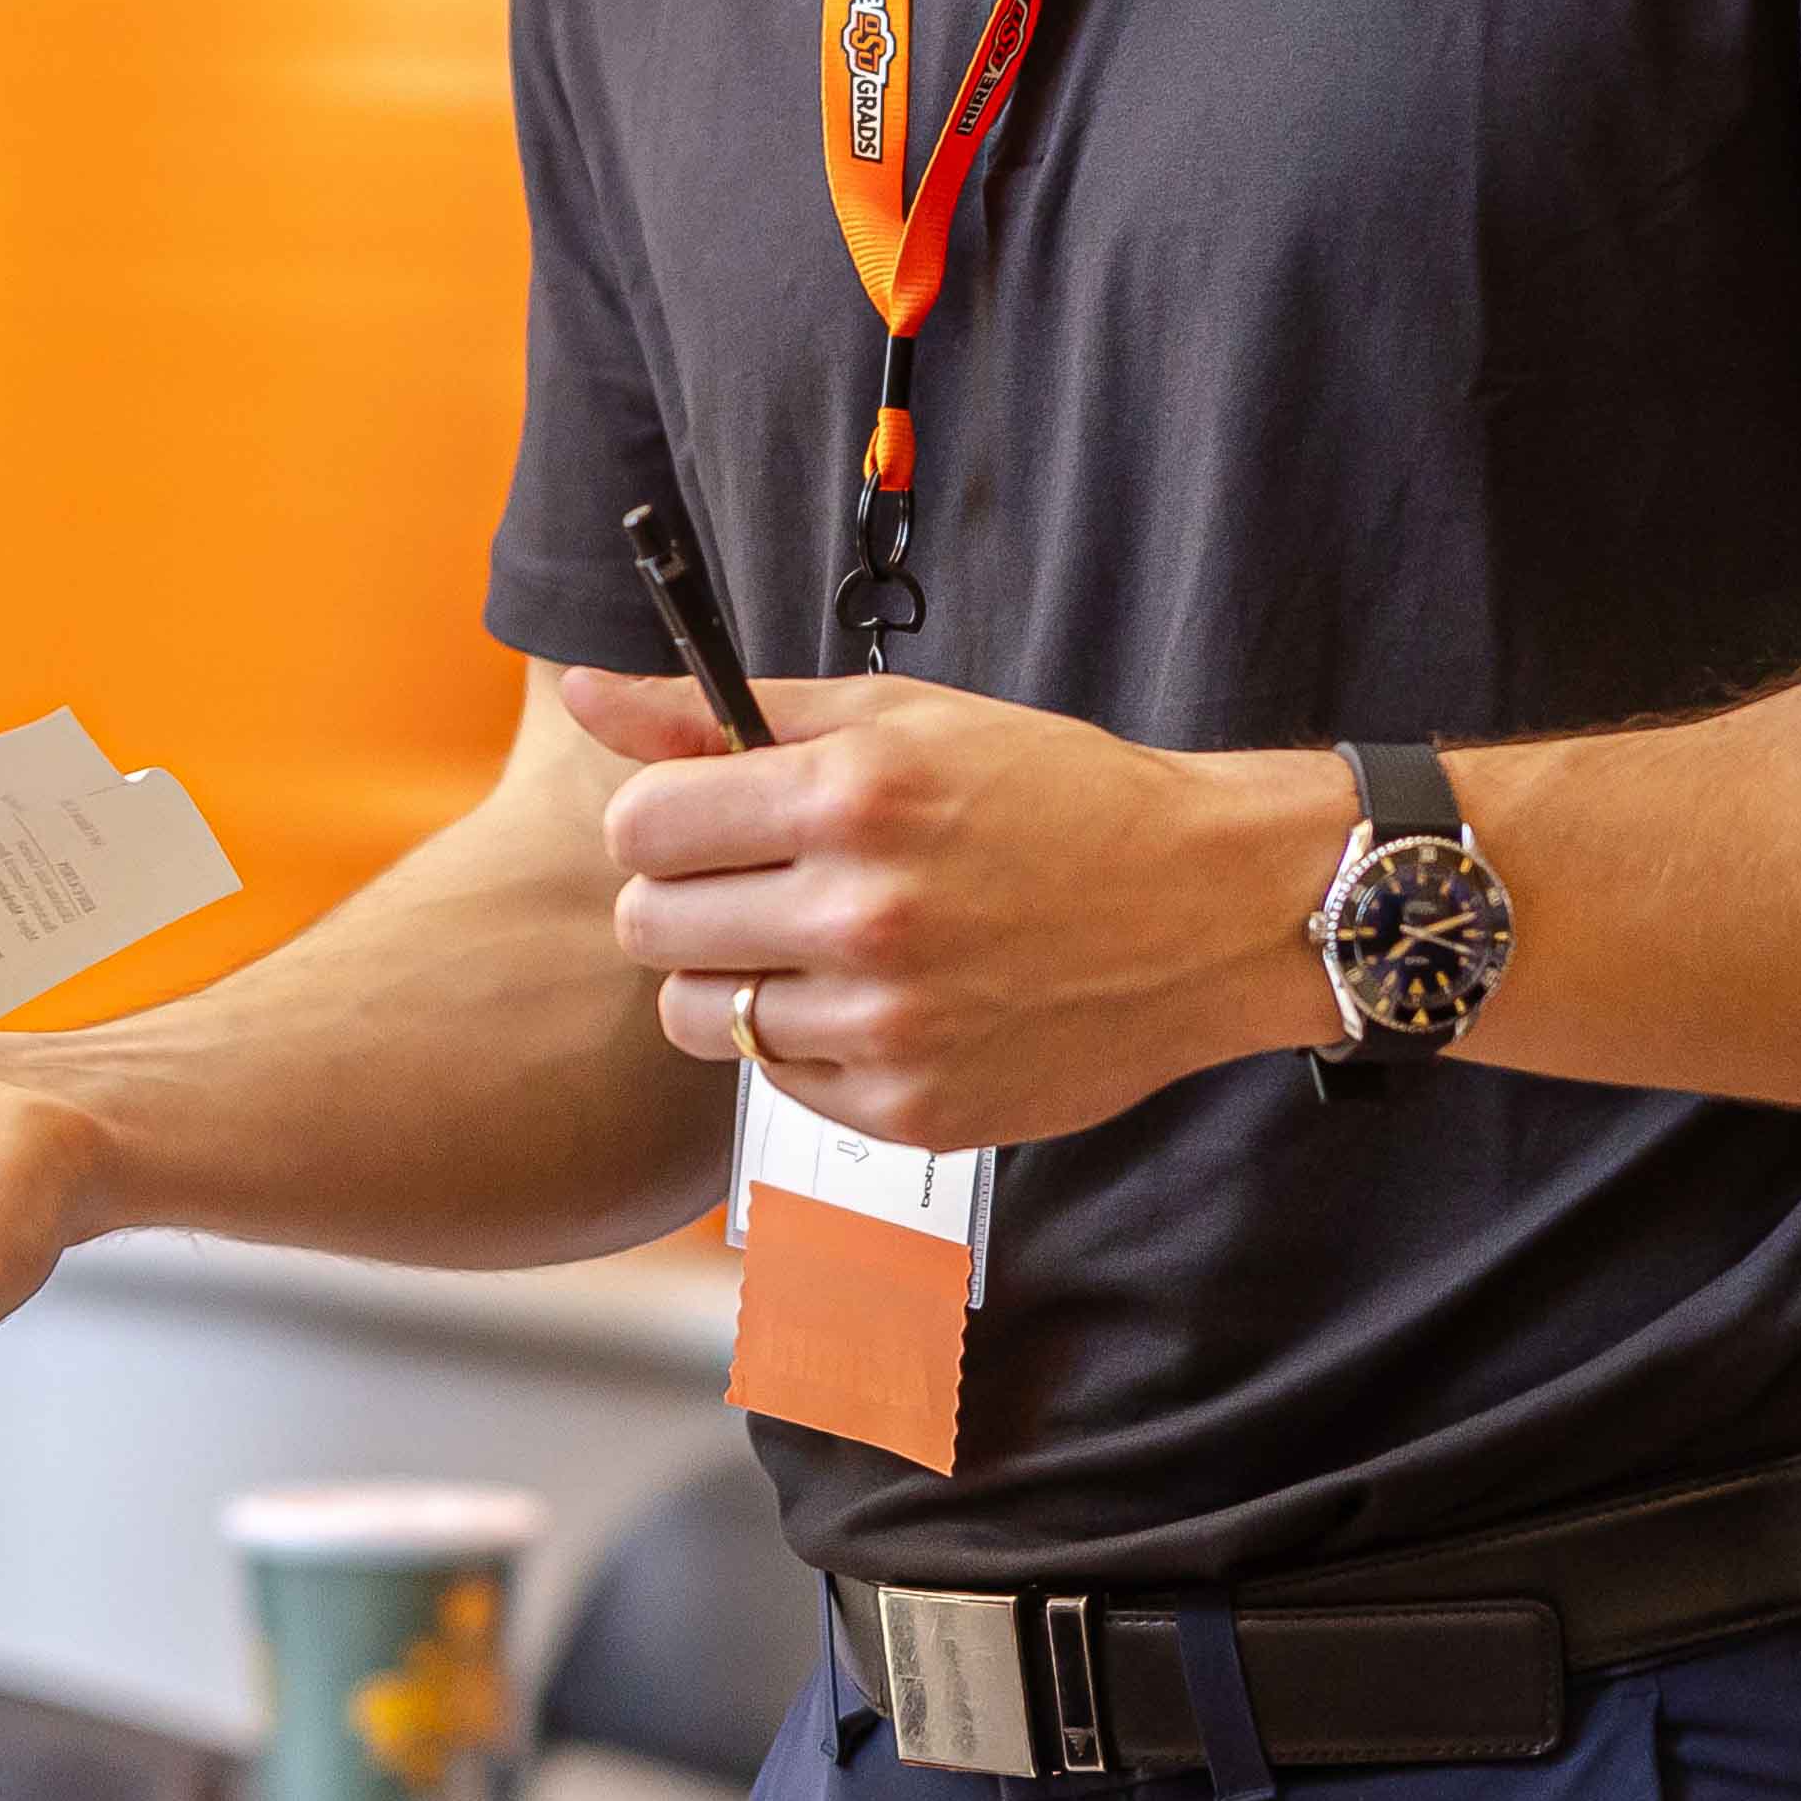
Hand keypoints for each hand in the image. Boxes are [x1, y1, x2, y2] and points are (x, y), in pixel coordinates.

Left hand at [571, 664, 1344, 1156]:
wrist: (1211, 906)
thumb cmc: (1053, 796)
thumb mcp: (896, 719)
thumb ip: (723, 712)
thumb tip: (589, 692)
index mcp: (849, 797)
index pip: (639, 824)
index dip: (664, 821)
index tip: (708, 825)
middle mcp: (863, 913)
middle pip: (649, 925)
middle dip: (689, 900)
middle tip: (763, 888)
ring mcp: (888, 1023)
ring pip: (697, 1015)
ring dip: (737, 980)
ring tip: (821, 947)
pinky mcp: (913, 1108)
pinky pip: (776, 1081)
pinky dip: (806, 1046)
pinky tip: (878, 1003)